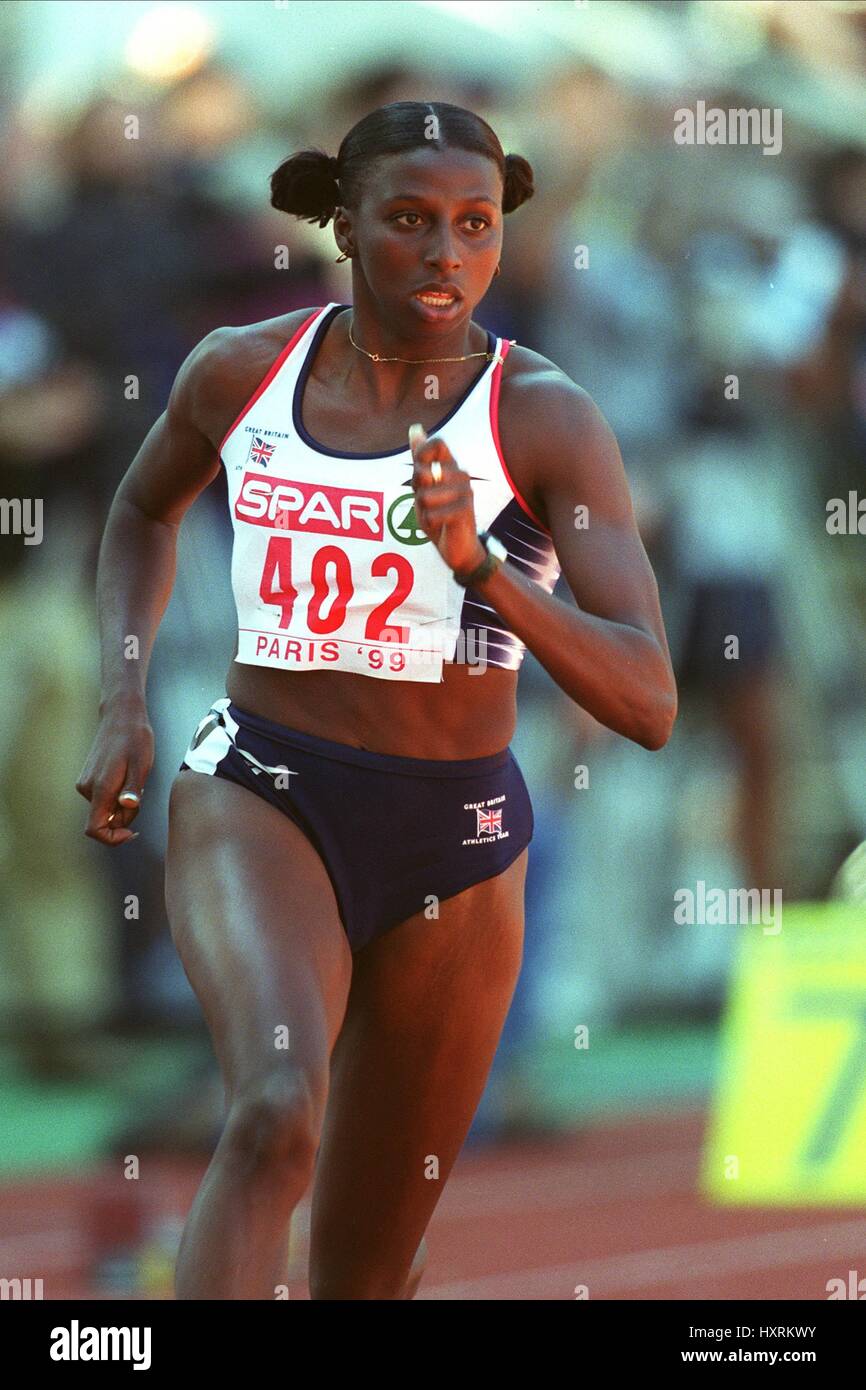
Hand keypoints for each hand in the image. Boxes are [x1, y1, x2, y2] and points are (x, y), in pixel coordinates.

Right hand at [75, 700, 153, 844]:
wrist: (122, 716)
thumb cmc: (135, 739)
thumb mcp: (142, 764)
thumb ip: (133, 788)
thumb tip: (128, 807)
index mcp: (100, 788)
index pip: (94, 829)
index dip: (112, 838)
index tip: (132, 832)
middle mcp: (87, 788)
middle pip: (104, 821)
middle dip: (125, 817)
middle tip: (141, 795)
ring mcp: (86, 783)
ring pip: (105, 809)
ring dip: (122, 805)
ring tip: (135, 781)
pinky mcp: (88, 779)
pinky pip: (103, 798)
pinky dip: (117, 796)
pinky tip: (127, 777)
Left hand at [408, 424, 484, 577]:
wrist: (458, 547)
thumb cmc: (440, 514)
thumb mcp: (424, 486)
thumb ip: (420, 459)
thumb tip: (415, 427)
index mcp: (451, 465)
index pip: (436, 443)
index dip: (421, 457)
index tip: (420, 476)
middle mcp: (461, 474)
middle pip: (422, 473)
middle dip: (417, 492)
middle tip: (430, 504)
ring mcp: (466, 491)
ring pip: (424, 496)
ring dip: (423, 511)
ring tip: (436, 515)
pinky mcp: (466, 511)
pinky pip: (431, 515)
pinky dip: (429, 523)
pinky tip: (441, 525)